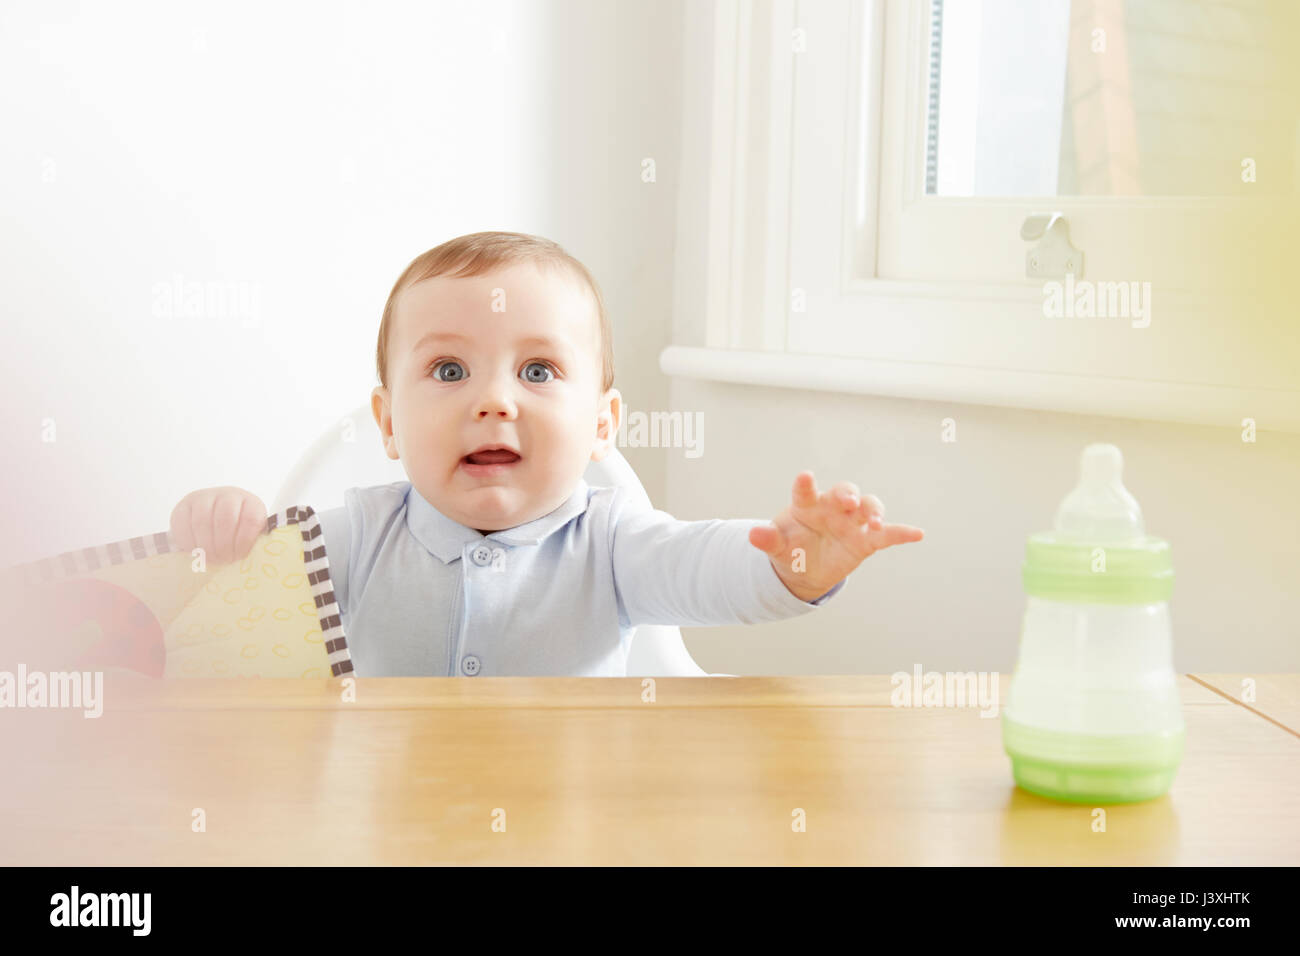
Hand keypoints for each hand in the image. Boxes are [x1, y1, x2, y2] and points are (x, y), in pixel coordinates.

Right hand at [169, 486, 267, 565]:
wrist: (213, 524)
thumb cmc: (235, 535)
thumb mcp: (250, 538)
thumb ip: (251, 545)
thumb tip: (251, 561)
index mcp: (251, 503)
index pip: (251, 519)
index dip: (244, 541)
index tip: (240, 556)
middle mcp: (228, 495)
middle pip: (226, 519)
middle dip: (223, 546)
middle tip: (223, 560)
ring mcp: (204, 497)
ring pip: (202, 521)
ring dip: (206, 546)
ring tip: (210, 558)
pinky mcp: (184, 505)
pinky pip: (183, 524)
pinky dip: (189, 542)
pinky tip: (195, 551)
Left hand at [747, 471, 923, 601]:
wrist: (804, 567)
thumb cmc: (789, 547)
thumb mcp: (776, 547)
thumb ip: (768, 540)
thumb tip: (752, 535)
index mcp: (806, 504)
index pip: (805, 491)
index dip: (806, 484)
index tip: (805, 476)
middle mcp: (833, 508)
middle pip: (845, 492)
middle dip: (848, 494)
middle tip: (848, 501)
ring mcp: (852, 522)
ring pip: (869, 507)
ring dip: (873, 511)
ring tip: (873, 521)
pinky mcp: (867, 540)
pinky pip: (887, 534)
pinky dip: (902, 533)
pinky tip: (918, 534)